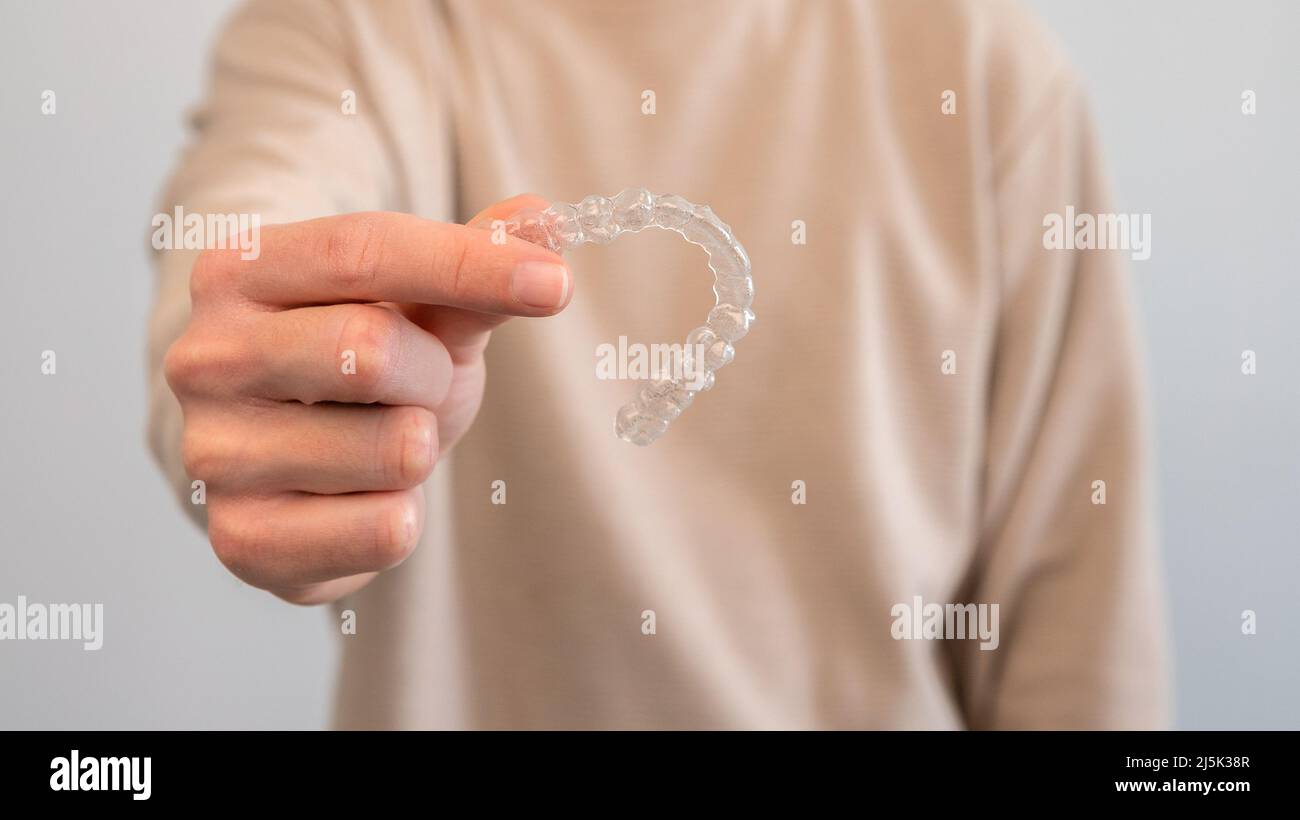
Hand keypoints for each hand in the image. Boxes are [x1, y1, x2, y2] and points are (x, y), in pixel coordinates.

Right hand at [163, 196, 568, 603]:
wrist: (303, 475)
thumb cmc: (364, 373)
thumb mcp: (422, 309)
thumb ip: (476, 262)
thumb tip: (544, 219)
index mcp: (238, 273)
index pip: (362, 249)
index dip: (467, 264)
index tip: (554, 284)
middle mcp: (204, 357)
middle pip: (369, 346)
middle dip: (433, 373)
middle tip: (422, 386)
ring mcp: (214, 453)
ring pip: (391, 447)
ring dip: (420, 449)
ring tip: (385, 444)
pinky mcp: (240, 540)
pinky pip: (382, 531)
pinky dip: (406, 517)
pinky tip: (370, 502)